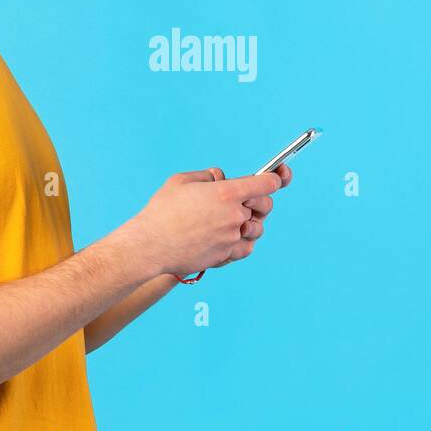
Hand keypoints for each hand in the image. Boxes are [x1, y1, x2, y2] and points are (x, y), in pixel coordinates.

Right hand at [123, 167, 287, 279]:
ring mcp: (232, 237)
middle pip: (266, 205)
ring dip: (250, 222)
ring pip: (257, 228)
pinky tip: (231, 236)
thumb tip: (222, 179)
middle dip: (259, 199)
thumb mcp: (183, 180)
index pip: (266, 183)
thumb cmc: (162, 211)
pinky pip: (247, 248)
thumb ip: (209, 176)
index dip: (277, 177)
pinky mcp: (226, 255)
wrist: (150, 245)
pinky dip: (243, 242)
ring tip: (233, 219)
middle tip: (243, 199)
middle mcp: (234, 215)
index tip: (280, 175)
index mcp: (226, 193)